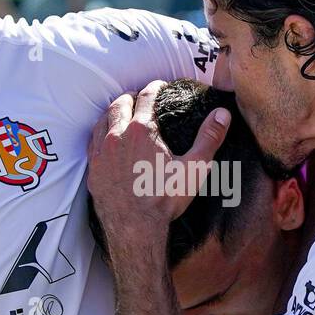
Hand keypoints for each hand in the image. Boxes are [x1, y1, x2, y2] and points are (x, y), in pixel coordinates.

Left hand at [87, 80, 230, 251]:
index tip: (160, 85)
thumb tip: (222, 114)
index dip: (154, 87)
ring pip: (102, 120)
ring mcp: (101, 153)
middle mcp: (117, 136)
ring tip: (122, 113)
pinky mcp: (92, 169)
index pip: (146, 96)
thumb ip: (209, 138)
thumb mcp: (194, 169)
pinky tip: (106, 138)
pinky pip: (92, 141)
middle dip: (131, 96)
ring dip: (113, 112)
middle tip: (140, 97)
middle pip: (120, 103)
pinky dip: (100, 132)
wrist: (135, 229)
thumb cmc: (165, 200)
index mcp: (142, 130)